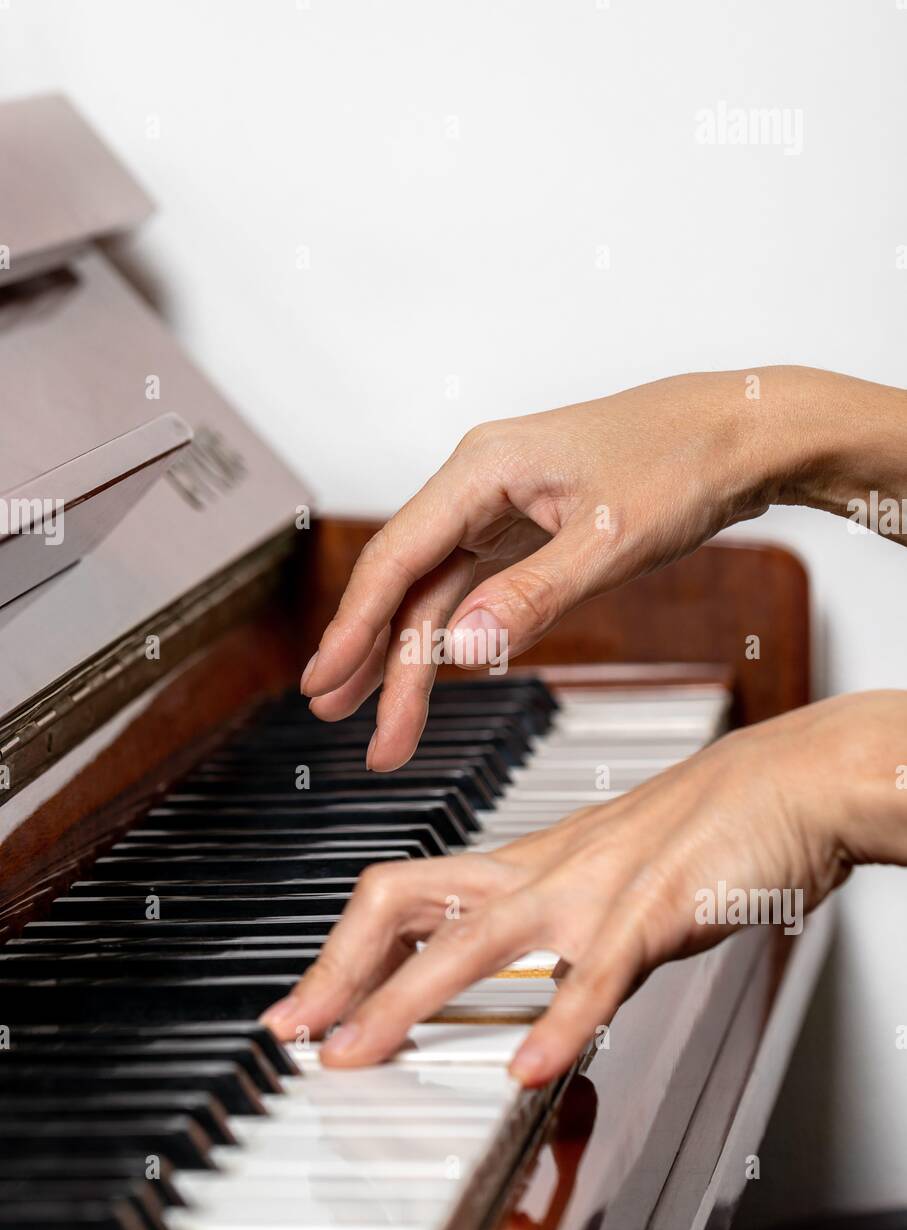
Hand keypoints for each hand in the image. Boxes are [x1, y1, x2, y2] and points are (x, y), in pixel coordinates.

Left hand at [261, 692, 904, 1083]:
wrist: (787, 780)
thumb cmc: (705, 825)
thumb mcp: (608, 875)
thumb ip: (559, 932)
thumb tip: (524, 985)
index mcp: (526, 862)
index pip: (405, 892)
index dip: (344, 949)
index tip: (306, 1002)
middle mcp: (541, 870)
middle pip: (406, 901)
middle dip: (341, 969)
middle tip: (297, 1030)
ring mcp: (593, 888)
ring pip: (477, 941)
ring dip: (407, 1000)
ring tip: (360, 1054)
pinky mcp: (656, 909)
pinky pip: (598, 973)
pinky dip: (560, 1021)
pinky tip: (530, 1067)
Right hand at [300, 366, 906, 770]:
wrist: (743, 431)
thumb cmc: (683, 460)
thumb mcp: (608, 538)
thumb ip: (531, 596)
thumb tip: (462, 650)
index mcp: (483, 468)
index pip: (396, 557)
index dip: (354, 626)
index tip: (324, 680)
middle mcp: (481, 484)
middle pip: (407, 579)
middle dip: (371, 653)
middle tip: (335, 715)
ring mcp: (503, 508)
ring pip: (438, 590)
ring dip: (410, 655)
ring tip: (381, 720)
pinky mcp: (529, 530)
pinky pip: (473, 588)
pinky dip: (453, 635)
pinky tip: (434, 671)